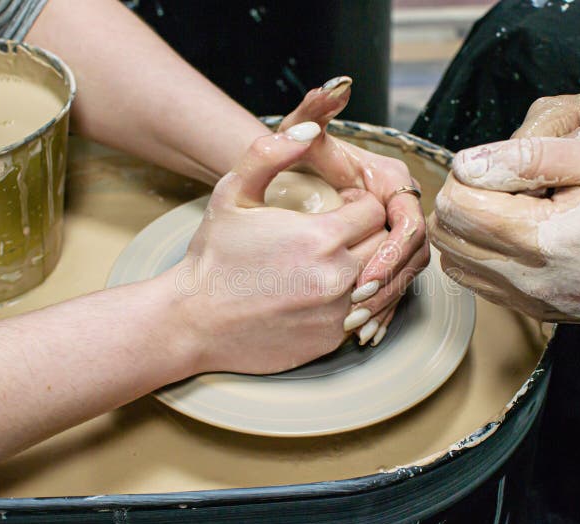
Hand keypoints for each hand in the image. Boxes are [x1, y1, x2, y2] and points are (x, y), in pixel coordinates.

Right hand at [172, 122, 386, 373]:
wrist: (194, 320)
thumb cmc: (214, 254)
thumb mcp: (233, 192)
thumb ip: (271, 152)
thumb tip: (310, 128)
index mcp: (321, 237)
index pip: (376, 211)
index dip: (360, 204)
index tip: (341, 207)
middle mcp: (337, 277)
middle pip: (385, 244)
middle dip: (370, 232)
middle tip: (342, 231)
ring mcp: (336, 312)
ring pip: (382, 280)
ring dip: (368, 266)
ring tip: (337, 259)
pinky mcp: (331, 339)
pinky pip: (365, 312)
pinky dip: (355, 298)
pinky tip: (325, 289)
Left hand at [428, 137, 579, 332]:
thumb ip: (529, 158)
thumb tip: (467, 163)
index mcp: (540, 238)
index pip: (457, 205)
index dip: (466, 175)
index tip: (498, 165)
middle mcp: (526, 278)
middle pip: (448, 236)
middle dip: (460, 200)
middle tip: (500, 183)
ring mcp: (529, 300)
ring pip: (456, 264)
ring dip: (466, 230)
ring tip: (508, 208)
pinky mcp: (535, 310)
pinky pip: (480, 284)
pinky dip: (480, 255)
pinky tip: (514, 234)